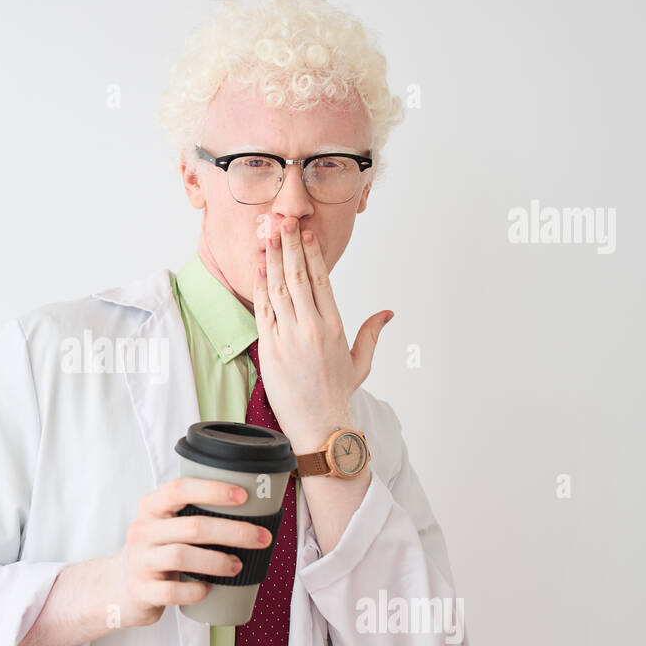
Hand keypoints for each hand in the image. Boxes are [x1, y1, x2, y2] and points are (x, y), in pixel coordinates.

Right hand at [102, 477, 273, 626]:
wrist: (122, 586)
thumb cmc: (159, 551)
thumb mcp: (167, 525)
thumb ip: (194, 514)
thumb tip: (254, 512)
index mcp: (151, 508)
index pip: (179, 489)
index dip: (212, 490)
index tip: (244, 496)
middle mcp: (142, 531)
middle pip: (191, 526)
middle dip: (232, 531)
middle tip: (260, 537)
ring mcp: (139, 561)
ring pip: (180, 556)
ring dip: (216, 561)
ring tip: (238, 566)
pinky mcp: (141, 590)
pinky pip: (171, 592)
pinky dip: (194, 591)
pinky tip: (207, 589)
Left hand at [251, 215, 393, 453]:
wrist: (318, 424)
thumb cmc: (336, 394)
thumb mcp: (360, 362)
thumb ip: (371, 333)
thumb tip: (388, 313)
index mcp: (334, 326)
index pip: (320, 280)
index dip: (310, 253)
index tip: (305, 233)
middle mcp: (311, 327)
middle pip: (297, 276)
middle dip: (289, 245)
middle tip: (282, 221)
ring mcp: (288, 336)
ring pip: (278, 288)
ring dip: (271, 259)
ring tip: (266, 235)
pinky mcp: (269, 348)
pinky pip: (262, 310)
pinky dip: (259, 286)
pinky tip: (257, 267)